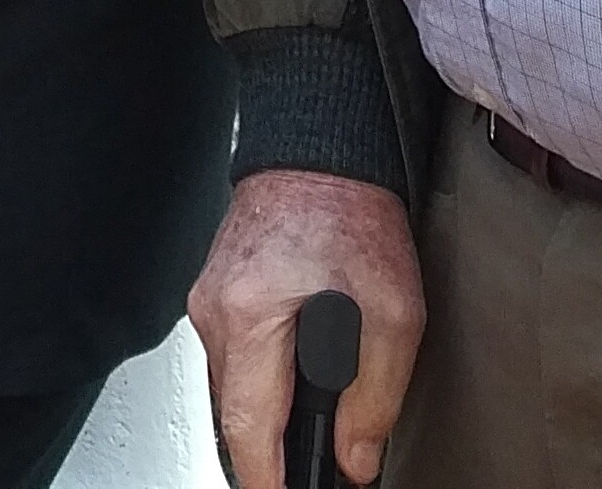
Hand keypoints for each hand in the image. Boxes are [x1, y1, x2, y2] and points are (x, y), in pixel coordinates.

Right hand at [187, 167, 423, 488]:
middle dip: (273, 450)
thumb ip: (377, 394)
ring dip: (267, 414)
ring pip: (230, 388)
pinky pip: (232, 358)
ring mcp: (208, 298)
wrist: (320, 145)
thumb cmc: (351, 207)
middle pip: (233, 414)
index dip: (268, 479)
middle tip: (314, 467)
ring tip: (311, 425)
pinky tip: (295, 380)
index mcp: (249, 314)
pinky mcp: (216, 291)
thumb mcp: (393, 309)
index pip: (247, 427)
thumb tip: (356, 458)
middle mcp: (215, 309)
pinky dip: (262, 381)